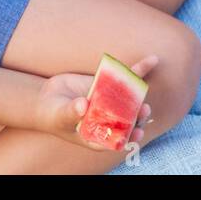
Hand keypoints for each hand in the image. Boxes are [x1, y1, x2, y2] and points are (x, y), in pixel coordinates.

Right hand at [36, 55, 156, 150]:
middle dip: (138, 118)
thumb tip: (83, 107)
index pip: (116, 139)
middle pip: (127, 120)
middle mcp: (106, 119)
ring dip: (140, 97)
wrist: (48, 97)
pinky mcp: (109, 85)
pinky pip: (126, 78)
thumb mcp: (59, 115)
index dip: (128, 137)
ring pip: (130, 99)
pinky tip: (152, 60)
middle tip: (143, 111)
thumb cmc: (51, 114)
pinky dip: (139, 70)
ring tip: (144, 94)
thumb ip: (70, 113)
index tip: (137, 134)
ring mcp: (109, 102)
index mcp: (97, 134)